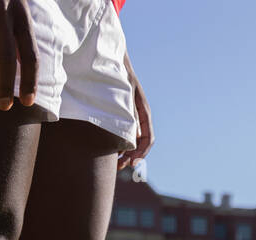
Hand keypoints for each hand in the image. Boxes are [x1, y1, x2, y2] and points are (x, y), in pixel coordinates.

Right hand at [0, 0, 37, 109]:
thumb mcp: (11, 2)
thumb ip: (17, 27)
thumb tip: (22, 61)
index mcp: (21, 14)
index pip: (30, 53)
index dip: (31, 79)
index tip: (28, 101)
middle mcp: (3, 11)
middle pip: (9, 55)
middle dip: (7, 84)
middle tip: (4, 107)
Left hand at [118, 52, 153, 169]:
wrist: (108, 56)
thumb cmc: (115, 73)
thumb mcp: (122, 94)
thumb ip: (129, 115)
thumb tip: (133, 138)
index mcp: (143, 111)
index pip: (148, 138)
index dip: (141, 153)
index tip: (131, 163)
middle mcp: (138, 114)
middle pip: (140, 142)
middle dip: (131, 157)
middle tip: (119, 167)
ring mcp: (129, 114)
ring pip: (131, 139)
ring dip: (124, 152)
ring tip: (113, 163)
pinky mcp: (119, 113)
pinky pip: (122, 132)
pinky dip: (117, 143)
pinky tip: (108, 149)